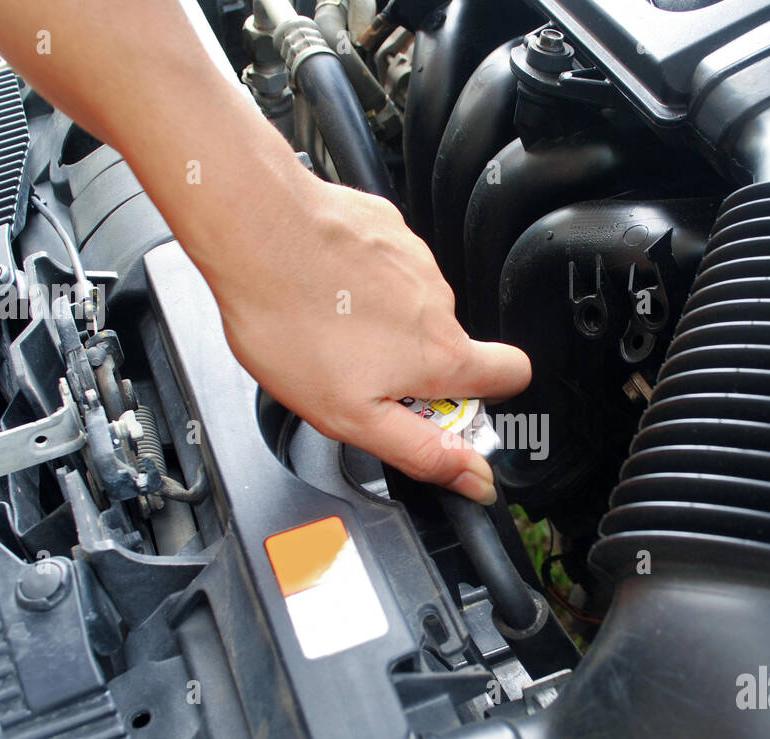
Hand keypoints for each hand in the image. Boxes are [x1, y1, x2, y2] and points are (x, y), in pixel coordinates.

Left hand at [207, 176, 530, 503]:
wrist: (255, 232)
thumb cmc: (293, 323)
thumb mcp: (354, 418)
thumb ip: (422, 451)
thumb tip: (474, 478)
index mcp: (441, 354)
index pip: (514, 376)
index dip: (493, 399)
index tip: (449, 412)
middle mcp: (439, 303)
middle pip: (452, 345)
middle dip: (416, 367)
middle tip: (359, 378)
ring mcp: (414, 259)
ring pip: (414, 307)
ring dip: (384, 325)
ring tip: (330, 331)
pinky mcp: (385, 229)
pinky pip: (386, 267)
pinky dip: (362, 284)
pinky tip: (324, 293)